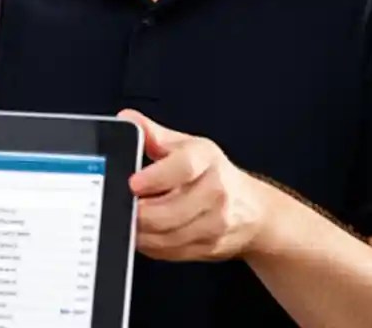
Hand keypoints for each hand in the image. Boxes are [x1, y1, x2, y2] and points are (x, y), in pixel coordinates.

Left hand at [119, 109, 273, 261]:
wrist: (251, 209)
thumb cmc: (212, 173)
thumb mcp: (186, 146)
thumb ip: (153, 134)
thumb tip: (126, 119)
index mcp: (206, 160)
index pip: (183, 168)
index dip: (155, 177)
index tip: (133, 183)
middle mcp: (215, 191)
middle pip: (170, 211)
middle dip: (139, 212)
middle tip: (120, 206)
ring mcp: (214, 223)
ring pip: (169, 235)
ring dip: (141, 232)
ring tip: (127, 219)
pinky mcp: (209, 246)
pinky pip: (171, 252)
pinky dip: (151, 246)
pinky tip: (142, 234)